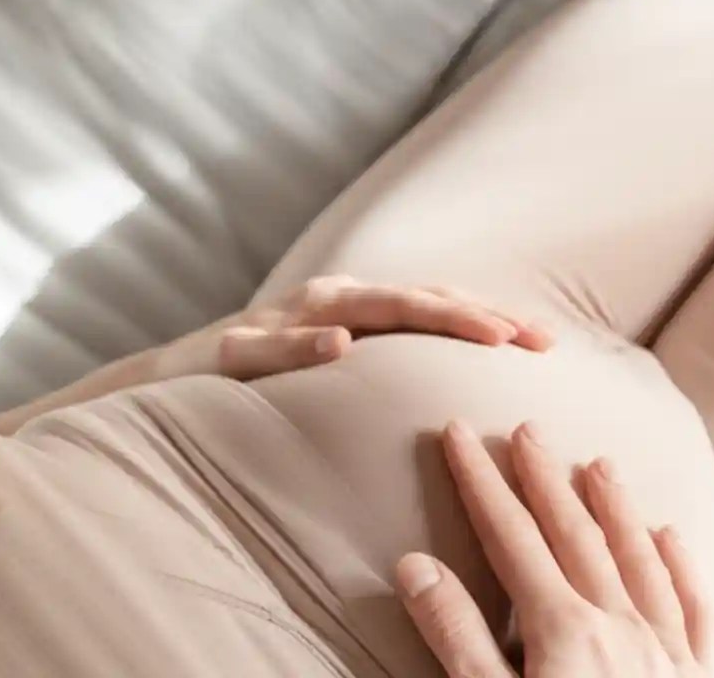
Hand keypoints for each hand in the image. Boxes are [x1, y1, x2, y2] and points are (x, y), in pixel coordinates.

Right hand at [0, 276, 549, 434]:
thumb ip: (388, 383)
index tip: (549, 345)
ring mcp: (281, 320)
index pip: (437, 308)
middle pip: (415, 300)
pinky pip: (269, 345)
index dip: (491, 320)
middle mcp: (328, 303)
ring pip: (359, 307)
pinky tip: (340, 348)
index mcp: (358, 312)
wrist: (164, 388)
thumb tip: (458, 412)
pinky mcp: (232, 349)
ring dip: (423, 314)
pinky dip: (304, 343)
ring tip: (482, 333)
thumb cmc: (266, 389)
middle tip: (532, 340)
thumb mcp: (338, 384)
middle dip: (478, 316)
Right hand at [395, 422, 710, 677]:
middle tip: (527, 430)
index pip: (513, 537)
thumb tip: (418, 565)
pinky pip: (695, 608)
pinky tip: (672, 536)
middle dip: (545, 479)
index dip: (483, 482)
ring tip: (598, 462)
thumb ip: (458, 639)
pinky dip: (682, 566)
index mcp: (563, 631)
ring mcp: (668, 652)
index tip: (460, 435)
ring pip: (640, 558)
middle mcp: (620, 627)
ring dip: (615, 506)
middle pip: (576, 534)